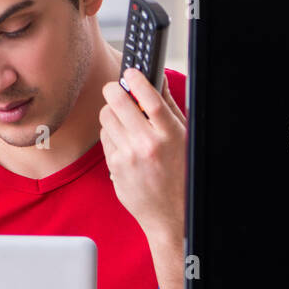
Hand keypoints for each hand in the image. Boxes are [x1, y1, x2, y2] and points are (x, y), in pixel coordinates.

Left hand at [100, 70, 186, 240]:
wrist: (171, 214)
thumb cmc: (181, 174)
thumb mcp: (183, 138)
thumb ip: (169, 108)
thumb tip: (158, 80)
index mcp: (169, 135)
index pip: (149, 98)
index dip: (136, 80)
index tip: (131, 73)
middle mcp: (147, 144)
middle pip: (118, 103)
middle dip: (113, 90)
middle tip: (116, 89)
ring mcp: (128, 156)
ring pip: (106, 118)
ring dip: (112, 113)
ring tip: (124, 120)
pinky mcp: (115, 166)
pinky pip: (105, 138)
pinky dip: (111, 135)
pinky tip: (124, 142)